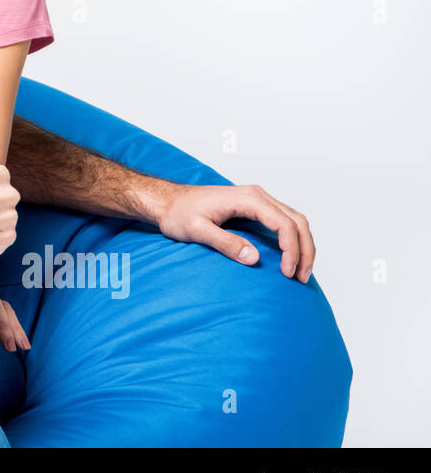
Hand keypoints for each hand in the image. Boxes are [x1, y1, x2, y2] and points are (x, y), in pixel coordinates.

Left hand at [154, 183, 314, 282]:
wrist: (167, 201)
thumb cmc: (178, 214)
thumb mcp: (197, 230)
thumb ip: (225, 243)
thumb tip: (253, 258)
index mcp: (247, 198)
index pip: (284, 223)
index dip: (291, 250)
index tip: (287, 272)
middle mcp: (256, 195)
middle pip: (297, 221)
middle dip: (305, 250)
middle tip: (303, 277)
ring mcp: (257, 199)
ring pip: (294, 220)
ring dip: (303, 245)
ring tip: (301, 272)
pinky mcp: (254, 206)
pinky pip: (283, 221)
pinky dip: (293, 239)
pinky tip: (290, 257)